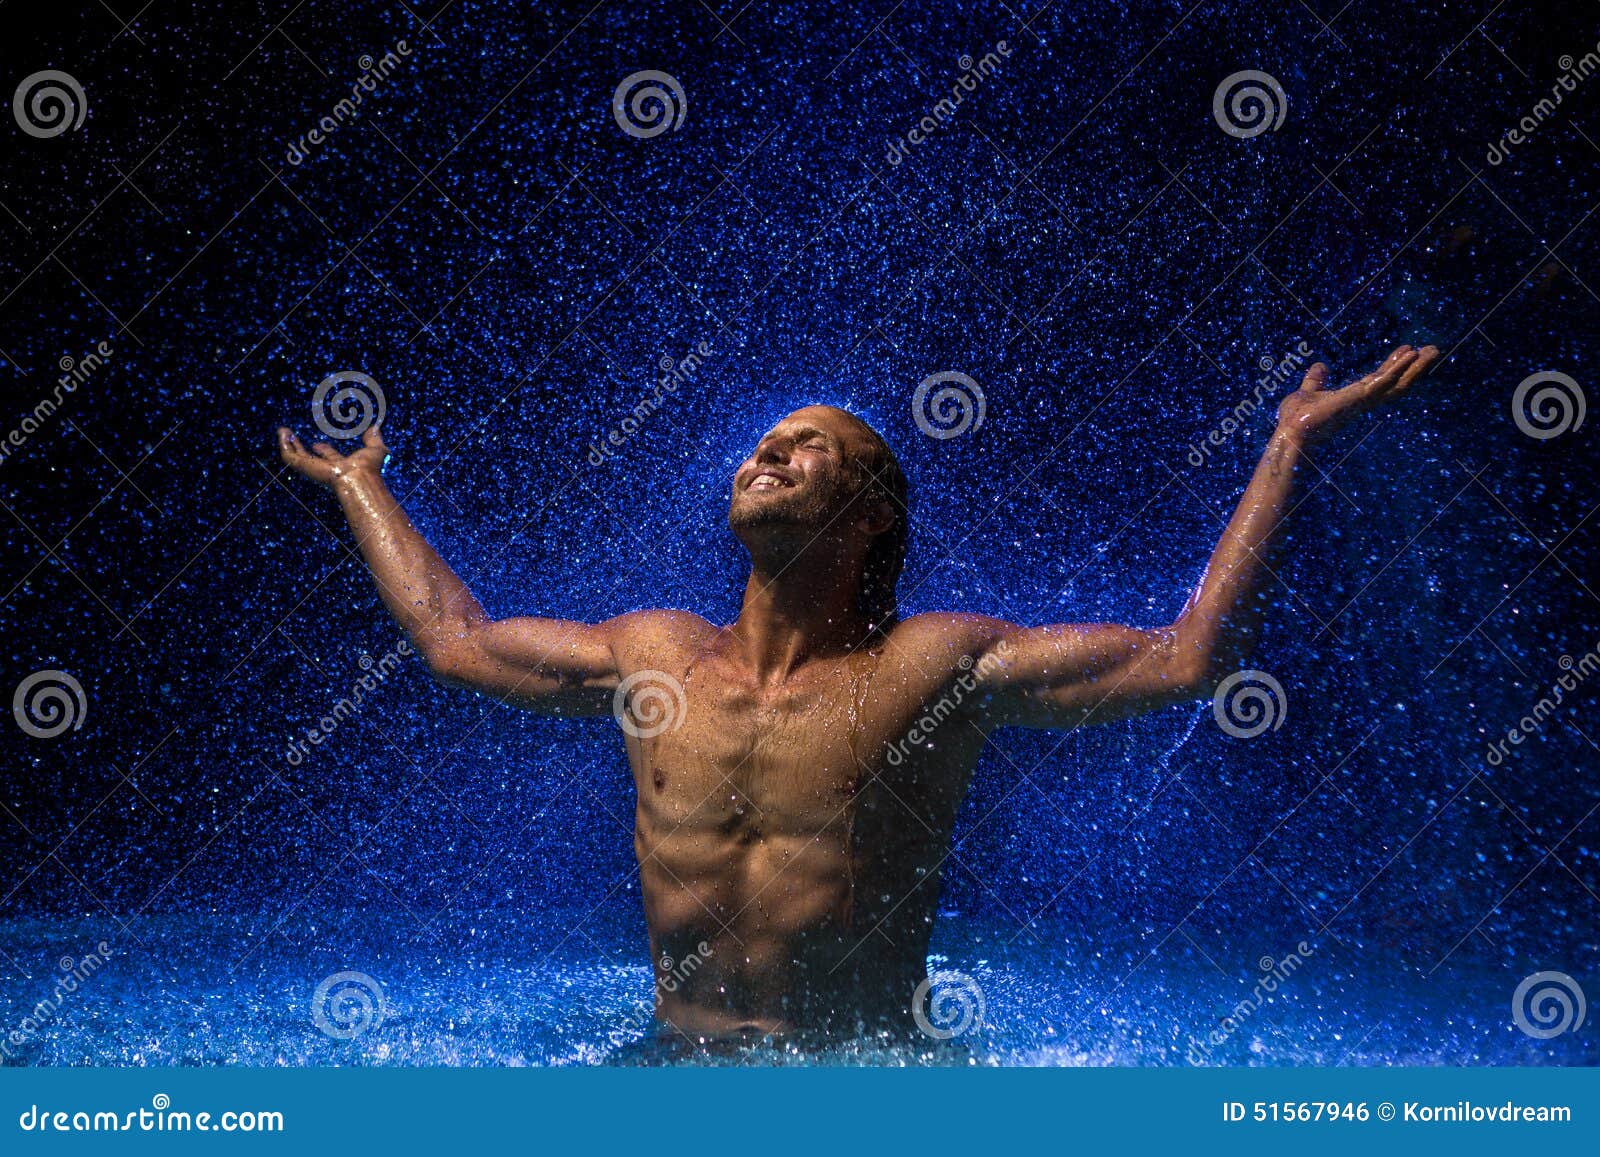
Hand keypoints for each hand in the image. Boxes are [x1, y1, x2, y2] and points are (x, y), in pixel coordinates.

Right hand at [276, 422, 387, 488]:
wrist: (359, 477)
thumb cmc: (369, 469)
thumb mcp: (376, 450)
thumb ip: (375, 439)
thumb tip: (375, 427)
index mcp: (341, 466)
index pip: (329, 458)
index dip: (323, 451)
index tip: (317, 444)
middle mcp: (326, 469)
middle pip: (309, 459)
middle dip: (300, 448)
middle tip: (292, 437)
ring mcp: (314, 469)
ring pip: (296, 457)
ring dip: (288, 444)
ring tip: (282, 431)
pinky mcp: (305, 467)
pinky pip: (289, 456)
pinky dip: (284, 444)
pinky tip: (282, 432)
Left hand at [1276, 344, 1439, 446]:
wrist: (1289, 433)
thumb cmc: (1296, 419)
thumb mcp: (1308, 391)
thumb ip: (1316, 380)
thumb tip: (1320, 366)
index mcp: (1354, 398)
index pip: (1381, 379)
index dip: (1395, 364)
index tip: (1409, 349)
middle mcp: (1363, 401)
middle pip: (1397, 383)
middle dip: (1416, 367)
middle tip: (1433, 349)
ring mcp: (1362, 401)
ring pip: (1396, 383)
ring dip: (1415, 366)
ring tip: (1432, 350)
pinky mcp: (1356, 399)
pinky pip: (1382, 382)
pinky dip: (1397, 368)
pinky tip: (1410, 355)